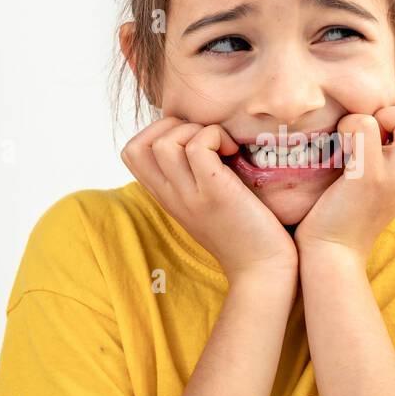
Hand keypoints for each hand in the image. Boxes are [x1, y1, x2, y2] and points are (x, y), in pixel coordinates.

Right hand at [121, 117, 297, 279]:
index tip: (191, 140)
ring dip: (195, 130)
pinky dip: (216, 136)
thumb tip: (198, 136)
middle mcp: (171, 196)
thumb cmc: (244, 231)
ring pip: (165, 142)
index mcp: (167, 196)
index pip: (131, 152)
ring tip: (222, 146)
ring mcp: (190, 196)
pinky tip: (233, 152)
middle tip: (206, 140)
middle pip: (136, 145)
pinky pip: (197, 147)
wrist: (262, 270)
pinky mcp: (214, 194)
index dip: (156, 132)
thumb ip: (192, 175)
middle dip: (171, 126)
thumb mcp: (206, 201)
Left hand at [294, 89, 394, 261]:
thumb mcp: (385, 176)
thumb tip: (393, 103)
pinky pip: (366, 126)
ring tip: (360, 137)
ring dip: (381, 114)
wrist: (332, 251)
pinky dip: (349, 126)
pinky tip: (340, 147)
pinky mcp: (369, 179)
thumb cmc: (348, 207)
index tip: (389, 122)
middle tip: (378, 126)